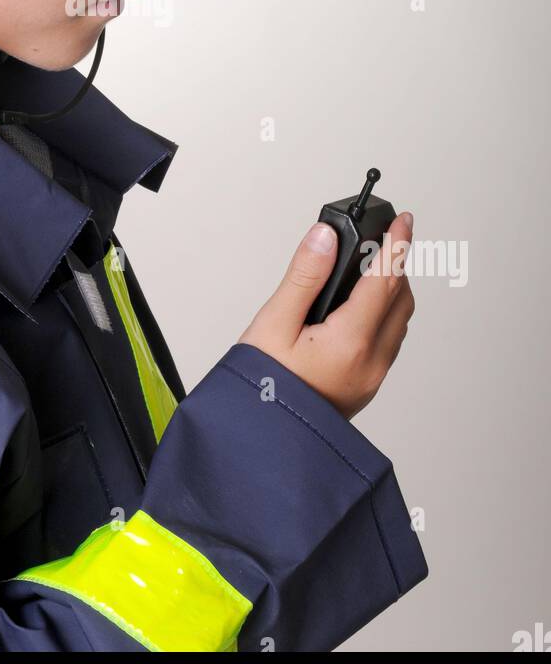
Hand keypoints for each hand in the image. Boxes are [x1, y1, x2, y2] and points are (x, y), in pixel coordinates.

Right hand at [237, 212, 415, 419]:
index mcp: (351, 342)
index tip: (403, 219)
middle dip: (395, 265)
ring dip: (391, 290)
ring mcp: (371, 378)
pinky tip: (358, 306)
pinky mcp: (365, 387)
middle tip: (380, 238)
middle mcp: (371, 362)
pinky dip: (383, 313)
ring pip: (398, 321)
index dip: (397, 244)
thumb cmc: (259, 392)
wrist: (260, 444)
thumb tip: (326, 237)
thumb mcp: (272, 324)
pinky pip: (388, 341)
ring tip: (367, 267)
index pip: (386, 280)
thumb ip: (304, 276)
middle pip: (400, 300)